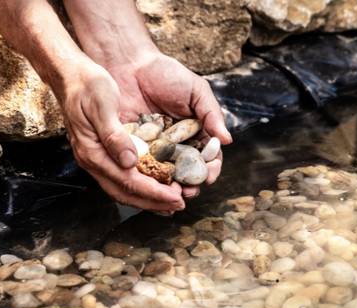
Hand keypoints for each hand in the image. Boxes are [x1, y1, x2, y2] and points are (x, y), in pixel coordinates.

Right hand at [57, 63, 185, 212]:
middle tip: (179, 205)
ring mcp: (97, 158)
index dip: (153, 192)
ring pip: (124, 189)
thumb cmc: (87, 85)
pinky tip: (157, 185)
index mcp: (92, 152)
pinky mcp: (104, 153)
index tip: (175, 196)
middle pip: (126, 192)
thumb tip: (129, 162)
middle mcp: (94, 160)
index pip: (127, 181)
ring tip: (170, 203)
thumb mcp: (101, 105)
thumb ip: (114, 135)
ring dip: (148, 198)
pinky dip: (142, 186)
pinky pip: (123, 177)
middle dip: (153, 202)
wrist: (72, 74)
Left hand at [106, 52, 232, 197]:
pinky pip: (141, 170)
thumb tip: (227, 140)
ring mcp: (154, 150)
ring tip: (170, 193)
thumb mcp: (196, 90)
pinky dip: (145, 180)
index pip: (207, 158)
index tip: (208, 175)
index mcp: (196, 134)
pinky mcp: (132, 151)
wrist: (130, 64)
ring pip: (165, 176)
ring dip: (169, 188)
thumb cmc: (165, 74)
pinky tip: (148, 185)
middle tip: (188, 190)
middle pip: (187, 173)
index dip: (209, 169)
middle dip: (190, 185)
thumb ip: (211, 114)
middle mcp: (177, 146)